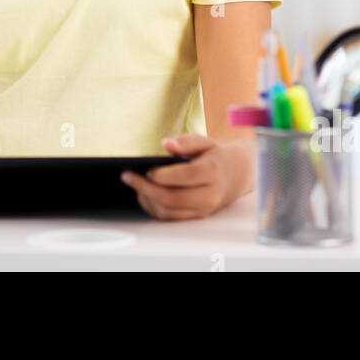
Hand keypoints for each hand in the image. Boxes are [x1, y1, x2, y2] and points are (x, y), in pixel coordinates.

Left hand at [120, 134, 249, 219]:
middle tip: (127, 176)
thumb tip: (166, 144)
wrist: (232, 176)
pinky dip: (152, 205)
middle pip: (171, 197)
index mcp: (212, 172)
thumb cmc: (213, 157)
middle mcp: (209, 194)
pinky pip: (169, 216)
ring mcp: (203, 209)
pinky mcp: (195, 217)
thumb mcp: (204, 142)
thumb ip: (185, 141)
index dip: (162, 174)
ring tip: (133, 182)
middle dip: (145, 187)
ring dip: (146, 197)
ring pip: (167, 210)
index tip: (146, 168)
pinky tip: (143, 192)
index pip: (184, 176)